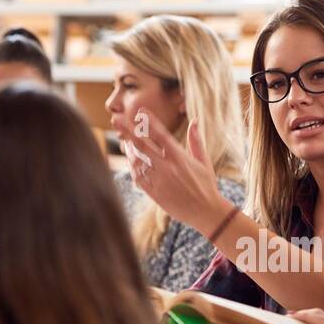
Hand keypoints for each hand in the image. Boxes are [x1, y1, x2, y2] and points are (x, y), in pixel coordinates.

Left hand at [124, 111, 230, 235]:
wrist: (205, 211)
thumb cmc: (206, 185)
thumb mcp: (204, 161)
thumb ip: (196, 141)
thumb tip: (194, 120)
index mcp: (180, 157)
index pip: (161, 134)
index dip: (149, 121)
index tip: (139, 111)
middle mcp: (167, 167)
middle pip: (143, 145)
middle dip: (128, 131)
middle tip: (117, 120)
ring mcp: (159, 181)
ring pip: (137, 161)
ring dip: (129, 150)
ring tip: (125, 141)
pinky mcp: (154, 194)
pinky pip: (138, 178)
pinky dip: (132, 168)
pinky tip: (130, 161)